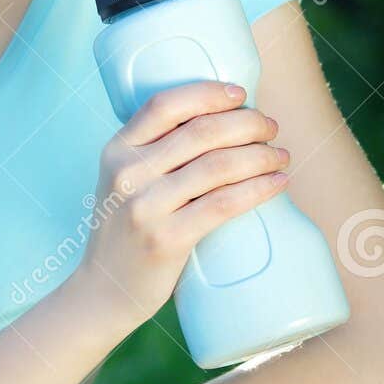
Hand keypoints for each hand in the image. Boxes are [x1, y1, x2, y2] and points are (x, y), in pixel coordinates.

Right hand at [77, 80, 289, 329]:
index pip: (165, 105)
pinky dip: (259, 189)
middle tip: (271, 129)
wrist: (102, 290)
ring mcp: (146, 207)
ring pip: (219, 166)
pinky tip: (278, 183)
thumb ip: (153, 154)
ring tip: (281, 156)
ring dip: (261, 155)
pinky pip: (224, 204)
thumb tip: (215, 124)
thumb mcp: (123, 183)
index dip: (208, 92)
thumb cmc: (125, 232)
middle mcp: (128, 174)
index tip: (240, 93)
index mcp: (116, 151)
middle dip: (248, 123)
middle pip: (202, 132)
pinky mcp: (167, 239)